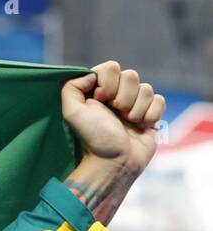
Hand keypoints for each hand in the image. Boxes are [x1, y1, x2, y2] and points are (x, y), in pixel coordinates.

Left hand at [60, 61, 166, 224]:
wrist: (114, 163)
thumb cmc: (93, 139)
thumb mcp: (72, 112)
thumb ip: (71, 87)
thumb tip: (90, 75)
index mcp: (98, 91)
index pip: (111, 67)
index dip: (108, 83)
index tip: (99, 100)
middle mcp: (116, 95)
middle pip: (131, 75)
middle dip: (123, 97)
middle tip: (115, 114)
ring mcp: (135, 104)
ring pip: (146, 88)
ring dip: (135, 108)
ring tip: (126, 123)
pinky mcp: (150, 114)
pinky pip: (159, 100)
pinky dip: (150, 115)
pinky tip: (140, 127)